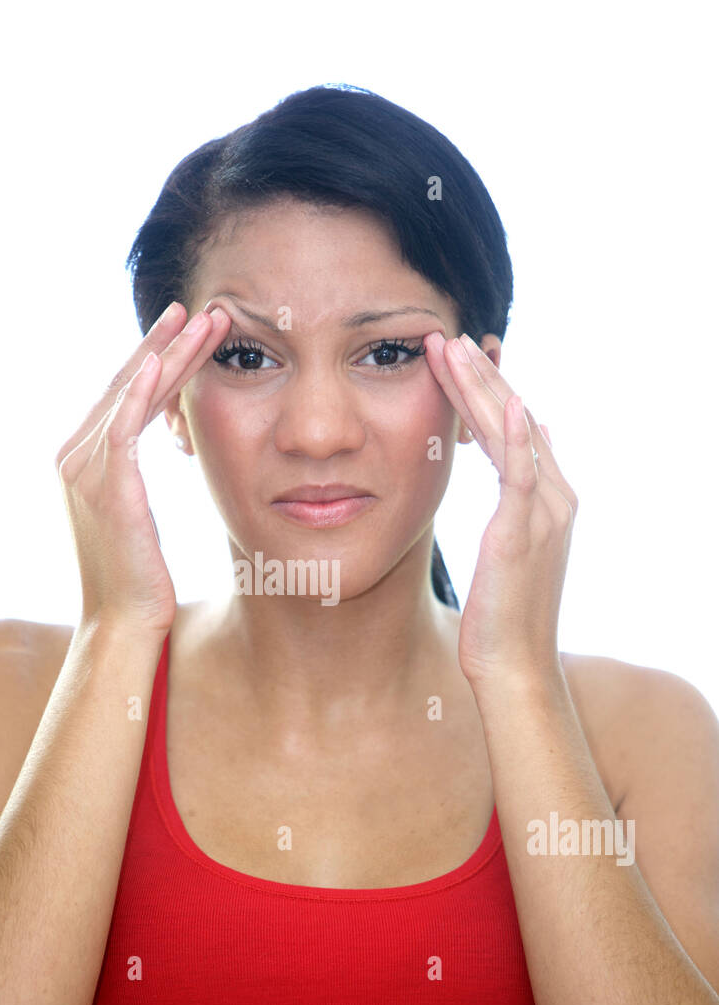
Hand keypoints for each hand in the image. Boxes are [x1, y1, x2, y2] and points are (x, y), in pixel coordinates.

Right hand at [55, 302, 229, 635]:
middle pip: (126, 384)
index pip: (123, 395)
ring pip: (130, 394)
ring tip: (205, 321)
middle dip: (167, 343)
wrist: (122, 622)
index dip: (159, 359)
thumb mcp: (135, 516)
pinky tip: (164, 358)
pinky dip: (141, 390)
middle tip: (204, 308)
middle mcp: (71, 456)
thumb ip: (134, 476)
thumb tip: (162, 449)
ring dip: (169, 354)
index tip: (193, 330)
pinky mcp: (105, 486)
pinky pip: (122, 426)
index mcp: (78, 460)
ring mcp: (82, 469)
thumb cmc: (137, 577)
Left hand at [423, 331, 577, 691]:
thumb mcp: (505, 551)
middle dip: (481, 376)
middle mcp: (554, 497)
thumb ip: (512, 503)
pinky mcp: (524, 530)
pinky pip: (521, 474)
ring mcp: (544, 512)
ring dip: (484, 388)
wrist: (515, 667)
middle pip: (514, 420)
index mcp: (546, 500)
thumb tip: (516, 458)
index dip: (484, 392)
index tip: (455, 359)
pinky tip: (506, 404)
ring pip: (512, 434)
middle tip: (449, 336)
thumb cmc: (500, 620)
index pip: (512, 431)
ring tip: (454, 348)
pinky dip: (516, 437)